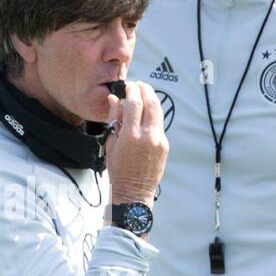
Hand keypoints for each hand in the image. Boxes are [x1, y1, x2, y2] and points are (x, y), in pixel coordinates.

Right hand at [105, 80, 166, 206]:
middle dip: (145, 90)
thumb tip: (115, 101)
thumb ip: (115, 120)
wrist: (134, 190)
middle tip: (138, 85)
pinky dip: (153, 115)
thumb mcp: (111, 144)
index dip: (132, 90)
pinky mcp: (164, 145)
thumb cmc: (118, 170)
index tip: (128, 85)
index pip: (134, 103)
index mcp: (131, 135)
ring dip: (151, 99)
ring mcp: (158, 140)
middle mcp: (147, 136)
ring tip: (144, 94)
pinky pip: (159, 124)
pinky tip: (146, 113)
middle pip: (150, 103)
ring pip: (158, 111)